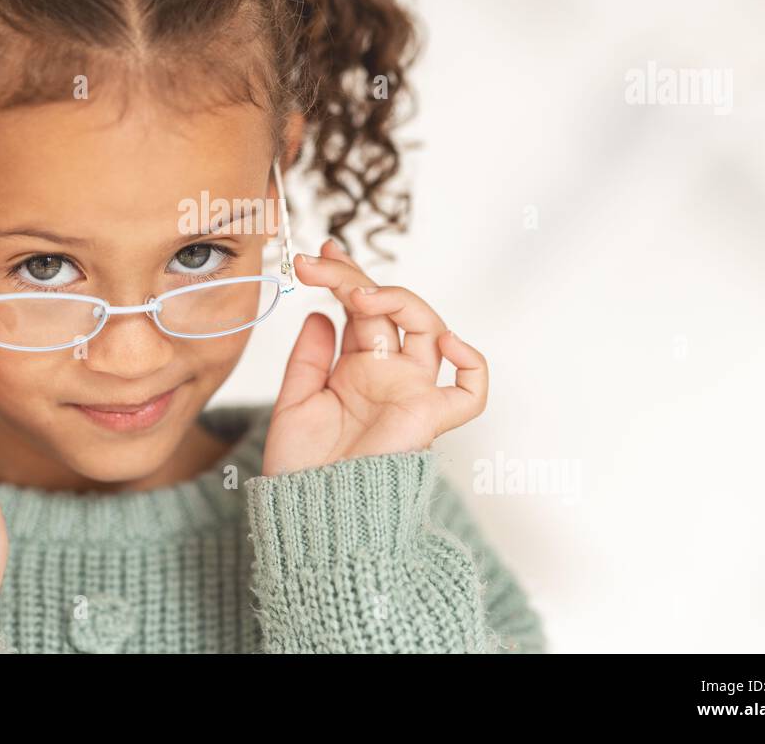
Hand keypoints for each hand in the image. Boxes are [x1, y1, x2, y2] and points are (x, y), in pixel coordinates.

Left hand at [265, 238, 488, 476]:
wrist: (308, 511)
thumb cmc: (301, 468)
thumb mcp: (294, 401)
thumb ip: (308, 357)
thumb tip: (321, 313)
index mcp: (358, 369)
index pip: (363, 310)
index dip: (345, 277)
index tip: (319, 253)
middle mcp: (389, 375)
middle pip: (391, 310)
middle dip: (357, 278)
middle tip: (321, 261)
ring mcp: (411, 393)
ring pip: (429, 329)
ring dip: (398, 299)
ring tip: (357, 294)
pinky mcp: (429, 418)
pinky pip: (470, 390)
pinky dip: (470, 362)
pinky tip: (444, 340)